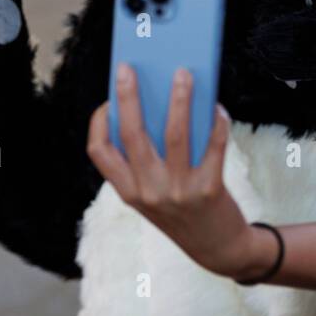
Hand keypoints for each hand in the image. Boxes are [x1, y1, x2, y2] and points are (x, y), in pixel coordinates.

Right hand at [87, 63, 272, 279]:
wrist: (218, 248)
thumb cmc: (184, 210)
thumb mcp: (155, 192)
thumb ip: (149, 158)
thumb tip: (155, 102)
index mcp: (128, 191)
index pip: (99, 152)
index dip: (98, 122)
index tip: (106, 99)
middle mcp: (148, 192)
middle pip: (132, 134)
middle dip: (128, 96)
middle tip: (128, 67)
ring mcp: (178, 192)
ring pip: (174, 134)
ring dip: (179, 99)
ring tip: (183, 73)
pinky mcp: (209, 191)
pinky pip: (213, 146)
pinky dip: (216, 122)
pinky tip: (217, 107)